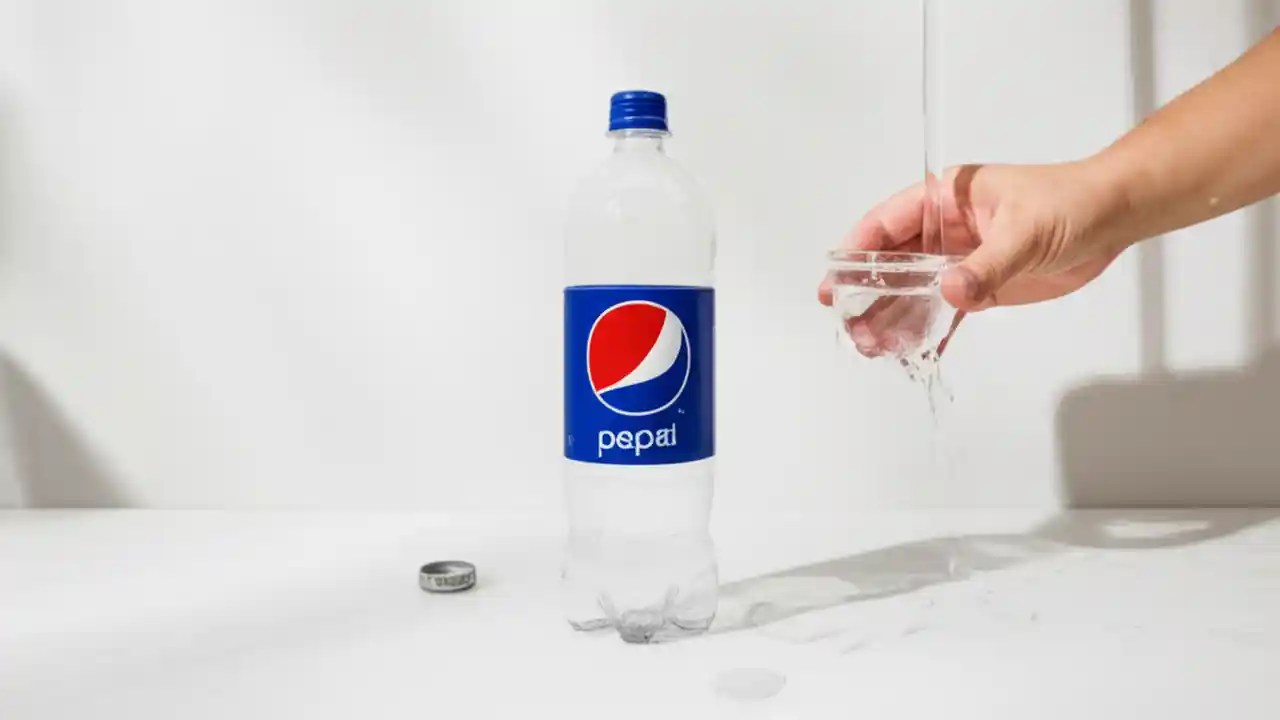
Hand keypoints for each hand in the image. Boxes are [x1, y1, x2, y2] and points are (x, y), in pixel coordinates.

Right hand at [819, 162, 1131, 355]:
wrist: (1114, 217)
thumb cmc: (1070, 204)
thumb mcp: (1026, 231)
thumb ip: (988, 265)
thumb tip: (950, 292)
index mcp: (944, 199)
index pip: (888, 224)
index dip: (858, 253)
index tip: (835, 284)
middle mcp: (945, 229)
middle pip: (893, 263)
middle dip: (869, 296)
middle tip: (852, 328)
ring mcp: (961, 258)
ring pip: (915, 290)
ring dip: (893, 317)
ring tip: (873, 347)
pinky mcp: (982, 284)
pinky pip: (945, 309)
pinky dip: (928, 329)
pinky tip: (911, 350)